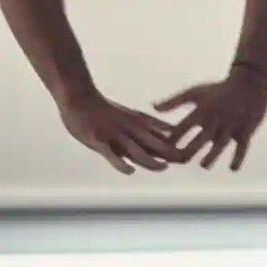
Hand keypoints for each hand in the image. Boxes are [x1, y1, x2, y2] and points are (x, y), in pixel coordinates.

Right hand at [58, 90, 181, 174]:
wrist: (78, 96)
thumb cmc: (101, 108)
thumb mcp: (130, 114)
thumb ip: (147, 124)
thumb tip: (169, 132)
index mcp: (136, 123)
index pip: (159, 136)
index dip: (173, 146)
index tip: (188, 155)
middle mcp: (128, 130)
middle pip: (152, 143)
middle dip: (168, 153)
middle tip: (184, 160)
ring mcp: (113, 135)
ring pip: (135, 149)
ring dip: (150, 158)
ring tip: (163, 167)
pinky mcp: (98, 141)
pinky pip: (110, 154)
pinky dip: (120, 163)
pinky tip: (129, 170)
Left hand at [153, 65, 266, 171]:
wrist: (249, 82)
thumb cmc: (218, 89)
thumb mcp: (195, 93)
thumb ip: (174, 102)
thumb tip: (153, 107)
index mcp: (201, 112)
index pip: (182, 129)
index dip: (171, 140)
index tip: (163, 150)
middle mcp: (214, 120)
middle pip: (198, 140)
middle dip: (188, 152)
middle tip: (180, 161)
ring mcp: (230, 127)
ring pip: (218, 146)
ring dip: (210, 157)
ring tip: (203, 165)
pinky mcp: (245, 131)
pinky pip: (242, 147)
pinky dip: (237, 158)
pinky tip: (233, 169)